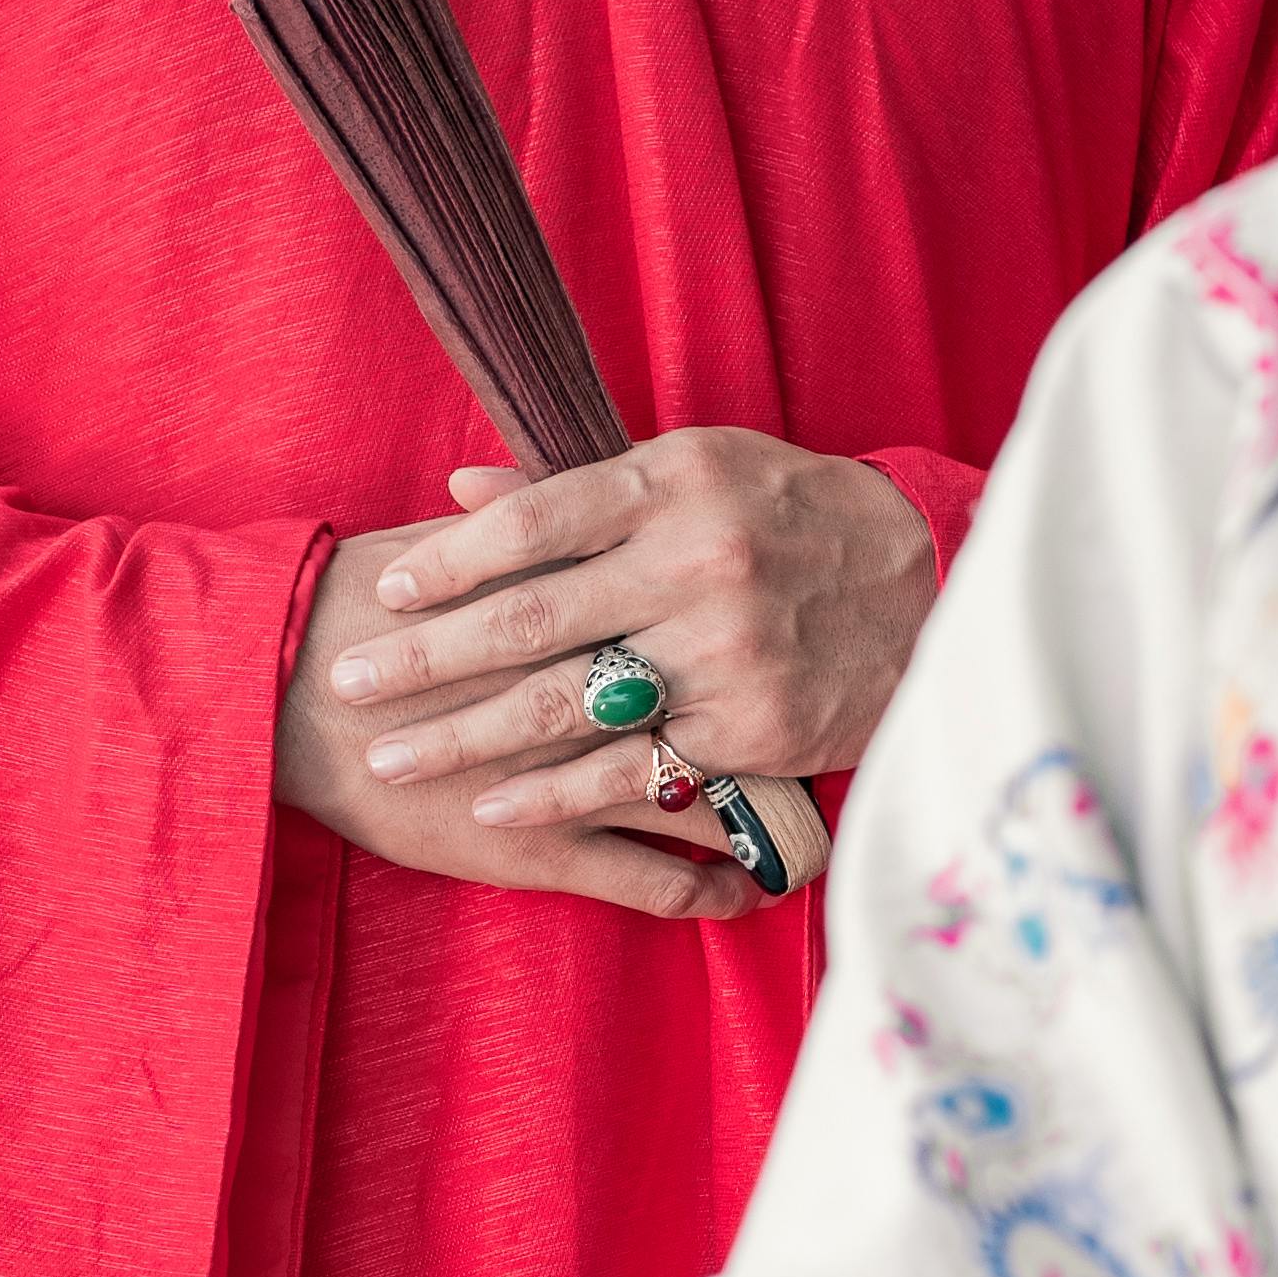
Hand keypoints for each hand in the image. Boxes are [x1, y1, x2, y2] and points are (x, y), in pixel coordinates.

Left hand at [275, 434, 943, 915]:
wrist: (930, 584)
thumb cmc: (791, 516)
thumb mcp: (697, 470)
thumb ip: (578, 489)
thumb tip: (458, 489)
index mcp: (675, 484)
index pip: (536, 521)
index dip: (450, 561)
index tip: (383, 592)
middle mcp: (696, 564)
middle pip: (535, 618)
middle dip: (428, 657)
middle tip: (347, 680)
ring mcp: (725, 652)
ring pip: (571, 704)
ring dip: (468, 736)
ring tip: (392, 756)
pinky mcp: (749, 729)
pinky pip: (633, 769)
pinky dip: (556, 795)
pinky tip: (491, 806)